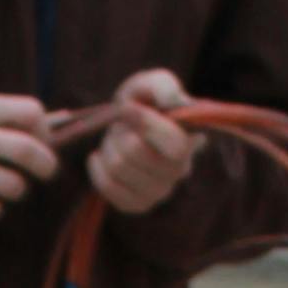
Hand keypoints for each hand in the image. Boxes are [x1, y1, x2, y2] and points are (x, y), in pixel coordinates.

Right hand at [0, 91, 60, 224]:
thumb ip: (18, 118)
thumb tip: (69, 120)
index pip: (31, 112)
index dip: (45, 132)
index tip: (43, 144)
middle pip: (24, 149)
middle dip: (46, 166)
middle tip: (47, 174)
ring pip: (12, 186)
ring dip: (19, 192)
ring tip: (11, 189)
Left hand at [89, 67, 200, 217]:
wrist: (125, 128)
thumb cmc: (142, 103)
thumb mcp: (149, 84)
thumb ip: (161, 83)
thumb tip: (169, 100)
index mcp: (189, 141)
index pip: (175, 145)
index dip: (148, 126)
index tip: (134, 110)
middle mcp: (179, 171)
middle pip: (135, 152)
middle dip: (121, 132)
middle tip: (123, 127)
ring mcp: (159, 192)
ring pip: (118, 167)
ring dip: (109, 147)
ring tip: (115, 141)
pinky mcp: (138, 204)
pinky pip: (108, 187)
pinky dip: (98, 168)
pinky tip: (101, 157)